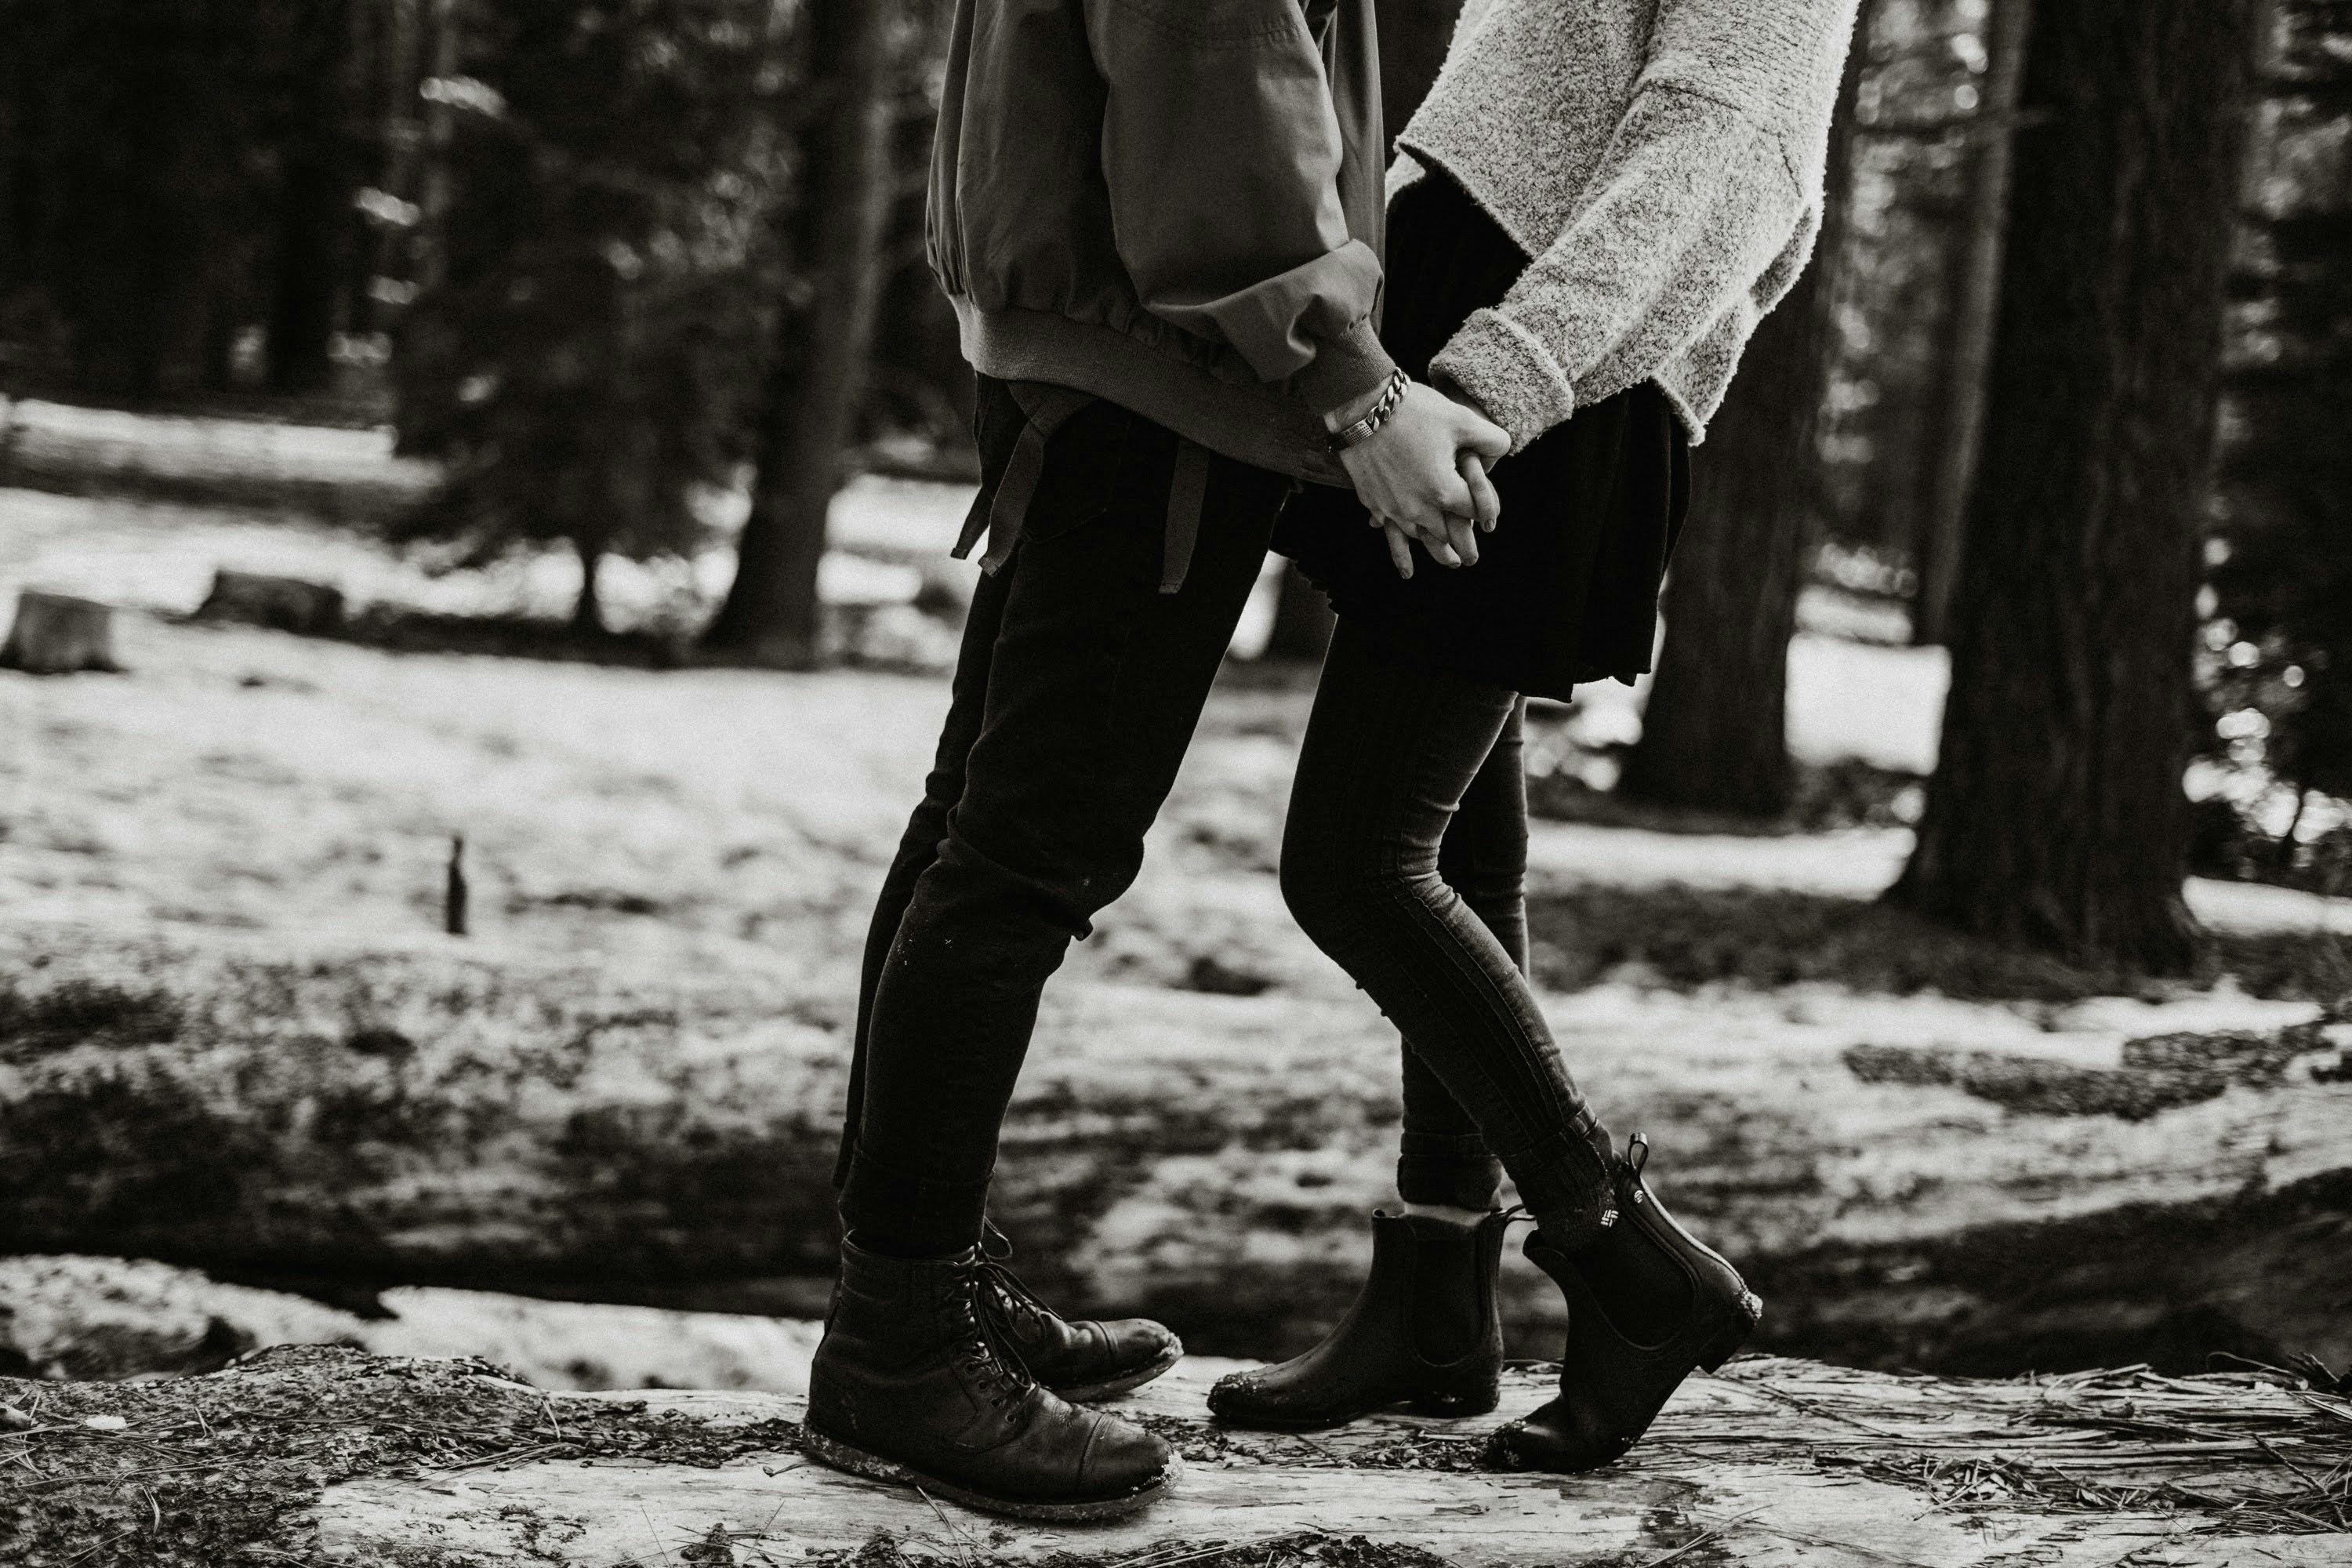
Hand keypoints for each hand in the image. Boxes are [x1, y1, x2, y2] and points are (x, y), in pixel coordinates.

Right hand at [1335, 382, 1509, 564]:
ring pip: (1422, 539)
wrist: (1362, 407)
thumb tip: (1503, 452)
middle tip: (1471, 558)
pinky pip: (1392, 535)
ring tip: (1451, 561)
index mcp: (1444, 490)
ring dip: (1437, 552)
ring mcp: (1394, 508)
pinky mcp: (1374, 503)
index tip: (1490, 519)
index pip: (1472, 512)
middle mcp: (1418, 507)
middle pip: (1447, 535)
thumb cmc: (1414, 411)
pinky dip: (1402, 554)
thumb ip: (1491, 439)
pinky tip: (1407, 570)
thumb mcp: (1461, 419)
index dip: (1486, 513)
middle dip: (1463, 544)